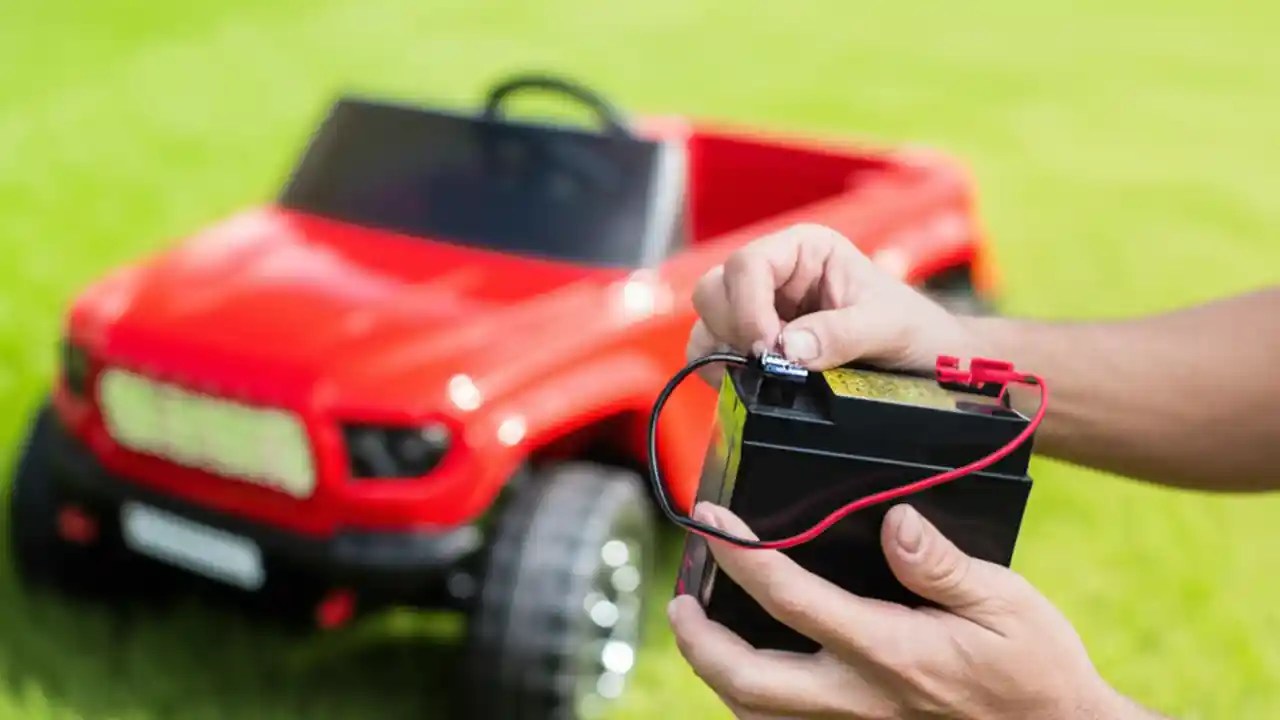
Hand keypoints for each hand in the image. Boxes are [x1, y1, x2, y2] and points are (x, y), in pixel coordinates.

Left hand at [668, 503, 1127, 719]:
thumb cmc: (1038, 672)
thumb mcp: (1008, 603)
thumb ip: (942, 564)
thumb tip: (893, 522)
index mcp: (891, 652)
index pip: (790, 599)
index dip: (739, 555)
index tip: (710, 522)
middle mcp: (861, 700)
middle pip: (746, 677)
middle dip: (697, 638)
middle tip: (679, 599)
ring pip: (756, 714)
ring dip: (717, 674)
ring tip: (702, 632)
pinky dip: (753, 704)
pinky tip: (754, 675)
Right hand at [687, 223, 984, 374]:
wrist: (931, 365)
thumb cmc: (918, 331)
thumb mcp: (889, 326)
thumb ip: (841, 333)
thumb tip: (787, 348)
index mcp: (804, 250)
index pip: (747, 264)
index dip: (747, 307)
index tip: (768, 348)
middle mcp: (775, 276)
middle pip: (714, 290)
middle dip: (734, 330)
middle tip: (770, 363)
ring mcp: (761, 312)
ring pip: (708, 323)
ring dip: (724, 354)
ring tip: (765, 376)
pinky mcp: (755, 347)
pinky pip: (714, 355)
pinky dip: (723, 373)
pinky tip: (756, 385)